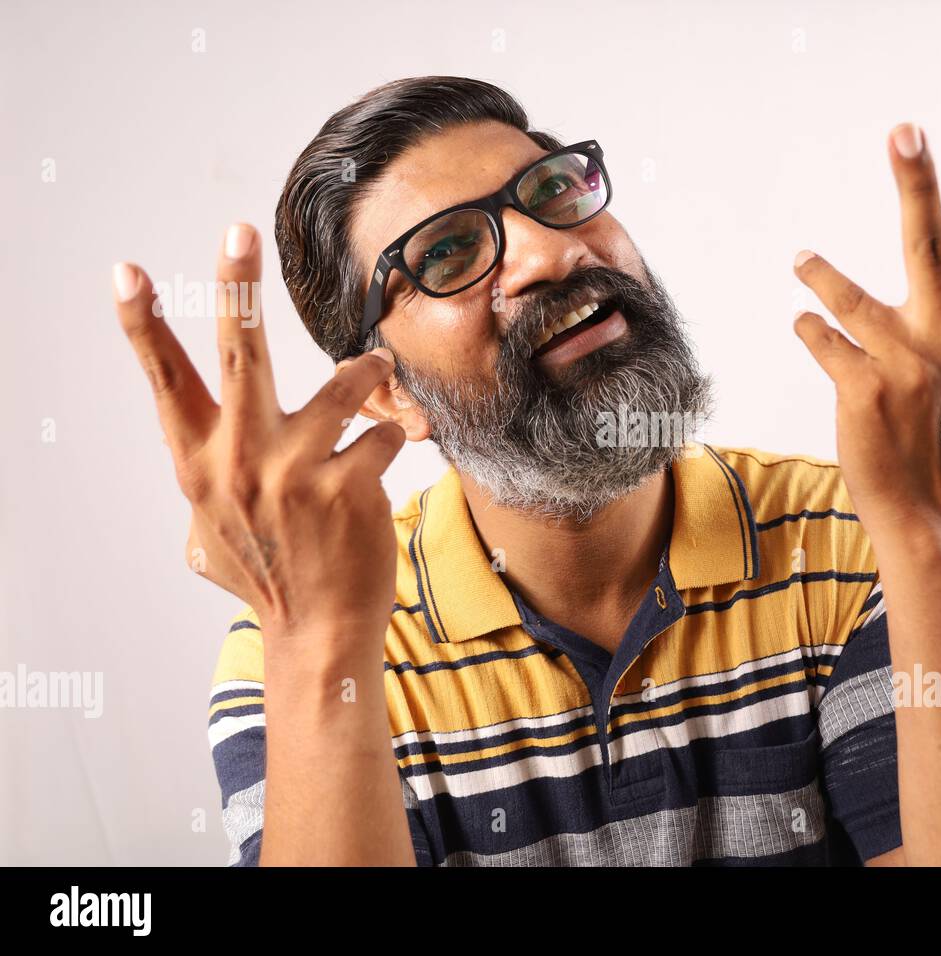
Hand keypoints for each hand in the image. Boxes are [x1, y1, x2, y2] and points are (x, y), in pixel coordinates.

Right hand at [112, 223, 405, 643]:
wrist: (317, 632)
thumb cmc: (265, 576)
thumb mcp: (210, 533)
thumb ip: (206, 484)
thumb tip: (197, 463)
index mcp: (199, 464)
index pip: (164, 383)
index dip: (144, 326)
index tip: (127, 271)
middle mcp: (239, 460)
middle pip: (238, 356)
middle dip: (237, 287)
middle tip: (237, 229)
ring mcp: (293, 472)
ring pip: (342, 384)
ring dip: (368, 375)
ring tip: (377, 375)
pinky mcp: (347, 487)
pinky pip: (384, 435)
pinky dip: (392, 441)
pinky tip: (388, 462)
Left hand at [793, 124, 940, 537]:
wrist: (930, 520)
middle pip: (933, 245)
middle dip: (919, 184)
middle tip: (904, 132)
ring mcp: (906, 363)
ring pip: (853, 296)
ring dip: (822, 273)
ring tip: (801, 260)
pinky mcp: (862, 388)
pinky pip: (826, 341)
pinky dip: (812, 330)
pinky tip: (805, 325)